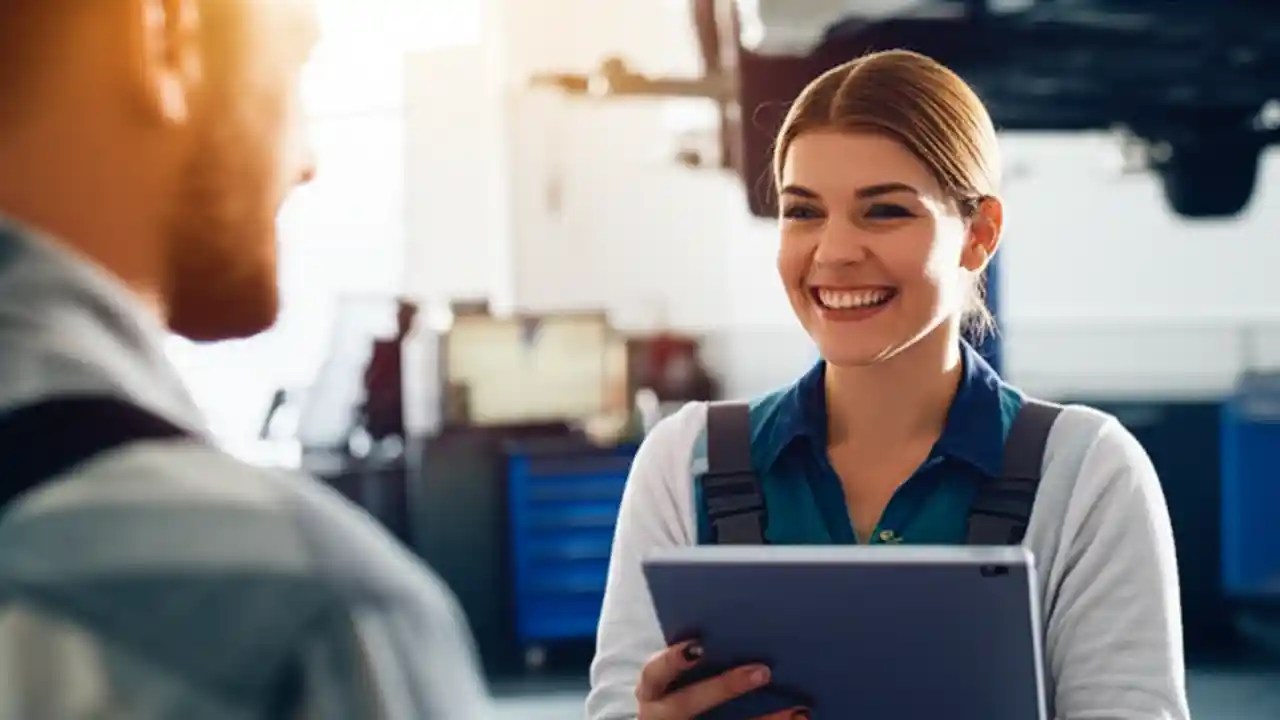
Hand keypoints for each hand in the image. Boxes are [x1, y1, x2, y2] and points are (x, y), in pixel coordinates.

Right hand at [635, 640, 809, 719]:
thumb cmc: (682, 685)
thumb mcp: (677, 676)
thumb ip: (698, 654)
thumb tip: (750, 619)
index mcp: (652, 689)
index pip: (656, 672)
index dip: (674, 660)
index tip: (700, 646)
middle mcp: (661, 715)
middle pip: (687, 704)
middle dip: (725, 687)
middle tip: (763, 671)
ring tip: (797, 707)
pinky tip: (800, 717)